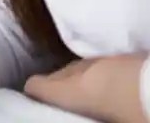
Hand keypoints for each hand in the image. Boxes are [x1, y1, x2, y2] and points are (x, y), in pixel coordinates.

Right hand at [26, 55, 149, 122]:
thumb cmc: (142, 112)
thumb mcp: (113, 122)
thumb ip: (88, 117)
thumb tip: (81, 114)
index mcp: (77, 90)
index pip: (37, 86)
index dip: (32, 97)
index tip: (35, 107)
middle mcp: (86, 70)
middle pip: (58, 75)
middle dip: (57, 89)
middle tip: (64, 108)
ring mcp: (110, 60)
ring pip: (82, 68)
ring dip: (82, 82)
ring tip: (90, 100)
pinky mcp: (131, 57)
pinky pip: (104, 66)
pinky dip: (102, 78)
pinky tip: (114, 91)